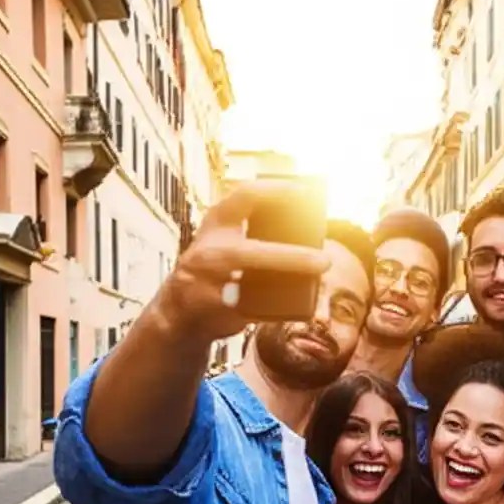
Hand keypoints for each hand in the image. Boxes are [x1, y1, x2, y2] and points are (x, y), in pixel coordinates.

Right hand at [159, 180, 329, 343]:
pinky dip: (276, 307)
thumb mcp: (226, 242)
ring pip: (253, 284)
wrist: (179, 312)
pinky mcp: (213, 309)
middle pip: (255, 252)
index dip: (276, 191)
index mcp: (217, 225)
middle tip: (324, 260)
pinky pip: (251, 309)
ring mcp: (207, 282)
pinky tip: (297, 304)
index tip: (304, 192)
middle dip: (293, 257)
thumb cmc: (212, 271)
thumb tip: (311, 242)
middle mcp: (209, 250)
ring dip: (288, 279)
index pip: (245, 196)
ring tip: (316, 276)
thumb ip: (257, 236)